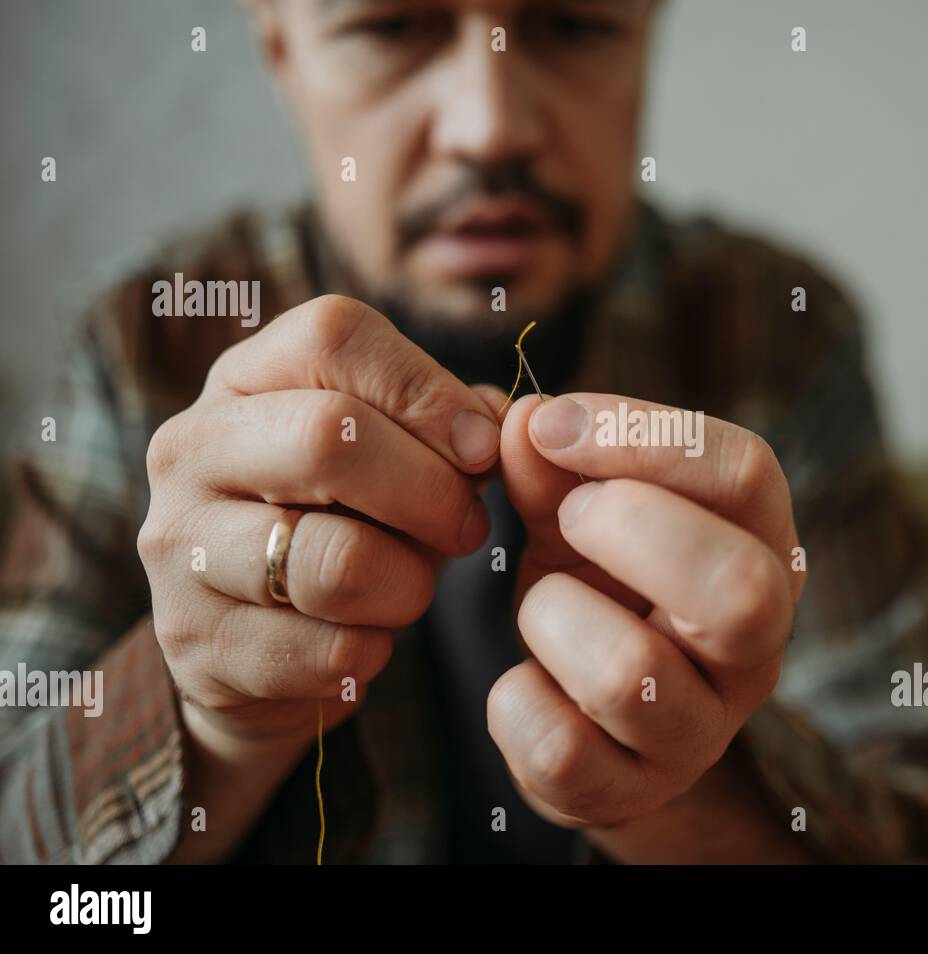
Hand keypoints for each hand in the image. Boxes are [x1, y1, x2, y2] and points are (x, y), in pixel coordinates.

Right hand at [138, 295, 500, 777]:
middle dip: (432, 492)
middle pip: (329, 438)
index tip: (483, 449)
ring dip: (408, 585)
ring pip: (336, 560)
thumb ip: (455, 423)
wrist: (254, 647)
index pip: (336, 335)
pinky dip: (373, 652)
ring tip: (409, 588)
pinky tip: (362, 640)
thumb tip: (508, 422)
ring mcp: (181, 546)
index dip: (428, 390)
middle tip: (468, 527)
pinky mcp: (196, 642)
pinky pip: (330, 650)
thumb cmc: (347, 526)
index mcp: (247, 378)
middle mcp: (192, 447)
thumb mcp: (397, 457)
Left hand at [489, 392, 803, 845]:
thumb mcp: (581, 512)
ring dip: (552, 617)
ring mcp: (702, 731)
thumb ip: (554, 464)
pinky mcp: (635, 791)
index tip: (552, 426)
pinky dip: (516, 701)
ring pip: (630, 674)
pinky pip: (560, 749)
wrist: (592, 713)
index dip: (640, 435)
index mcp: (764, 552)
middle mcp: (757, 648)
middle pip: (736, 588)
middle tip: (569, 518)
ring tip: (547, 608)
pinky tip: (528, 683)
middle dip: (626, 529)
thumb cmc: (603, 589)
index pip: (746, 475)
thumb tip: (526, 423)